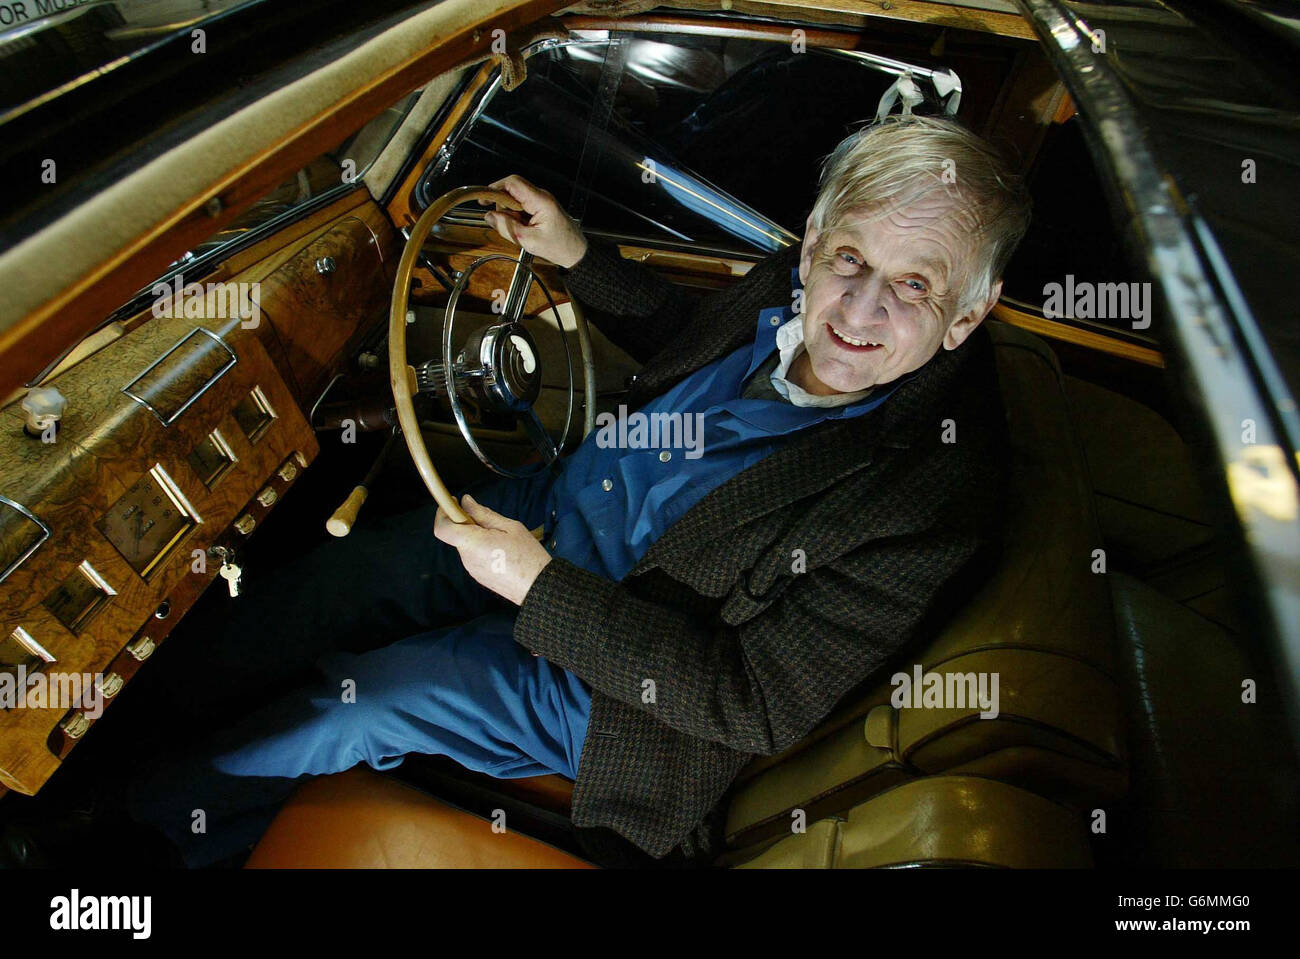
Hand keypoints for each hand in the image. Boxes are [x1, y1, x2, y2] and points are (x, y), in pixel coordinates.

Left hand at [433, 494, 552, 605]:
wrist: (539, 586)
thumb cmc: (528, 555)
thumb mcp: (510, 527)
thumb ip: (484, 513)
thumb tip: (466, 501)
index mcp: (474, 544)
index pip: (442, 528)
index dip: (443, 513)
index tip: (453, 503)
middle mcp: (468, 558)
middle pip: (457, 535)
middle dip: (467, 523)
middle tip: (489, 520)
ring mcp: (472, 569)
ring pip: (466, 545)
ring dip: (476, 537)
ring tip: (501, 538)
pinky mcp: (478, 576)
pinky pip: (473, 556)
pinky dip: (481, 548)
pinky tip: (502, 550)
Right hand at [480, 174, 587, 268]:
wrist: (576, 252)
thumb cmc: (559, 247)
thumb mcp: (528, 241)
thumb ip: (507, 227)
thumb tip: (489, 216)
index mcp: (540, 201)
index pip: (513, 183)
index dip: (495, 188)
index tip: (484, 199)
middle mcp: (541, 196)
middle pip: (512, 191)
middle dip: (502, 206)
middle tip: (503, 223)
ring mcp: (541, 201)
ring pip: (515, 200)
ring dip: (510, 214)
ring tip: (520, 231)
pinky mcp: (540, 207)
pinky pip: (522, 207)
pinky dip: (517, 217)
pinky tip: (524, 230)